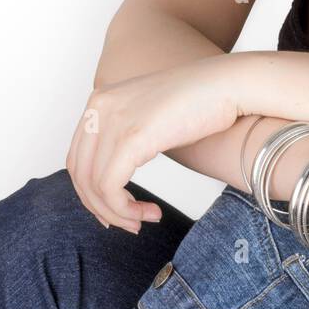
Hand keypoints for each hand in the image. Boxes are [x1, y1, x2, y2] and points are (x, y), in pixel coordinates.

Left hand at [66, 56, 235, 231]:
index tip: (116, 212)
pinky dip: (126, 210)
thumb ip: (126, 138)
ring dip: (118, 213)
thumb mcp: (150, 118)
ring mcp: (113, 120)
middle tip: (129, 224)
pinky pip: (111, 187)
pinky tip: (152, 213)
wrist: (229, 84)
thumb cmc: (201, 103)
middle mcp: (99, 107)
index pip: (78, 158)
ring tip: (142, 221)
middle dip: (102, 207)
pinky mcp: (131, 137)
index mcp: (100, 101)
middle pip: (80, 173)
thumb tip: (114, 178)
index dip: (92, 192)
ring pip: (94, 185)